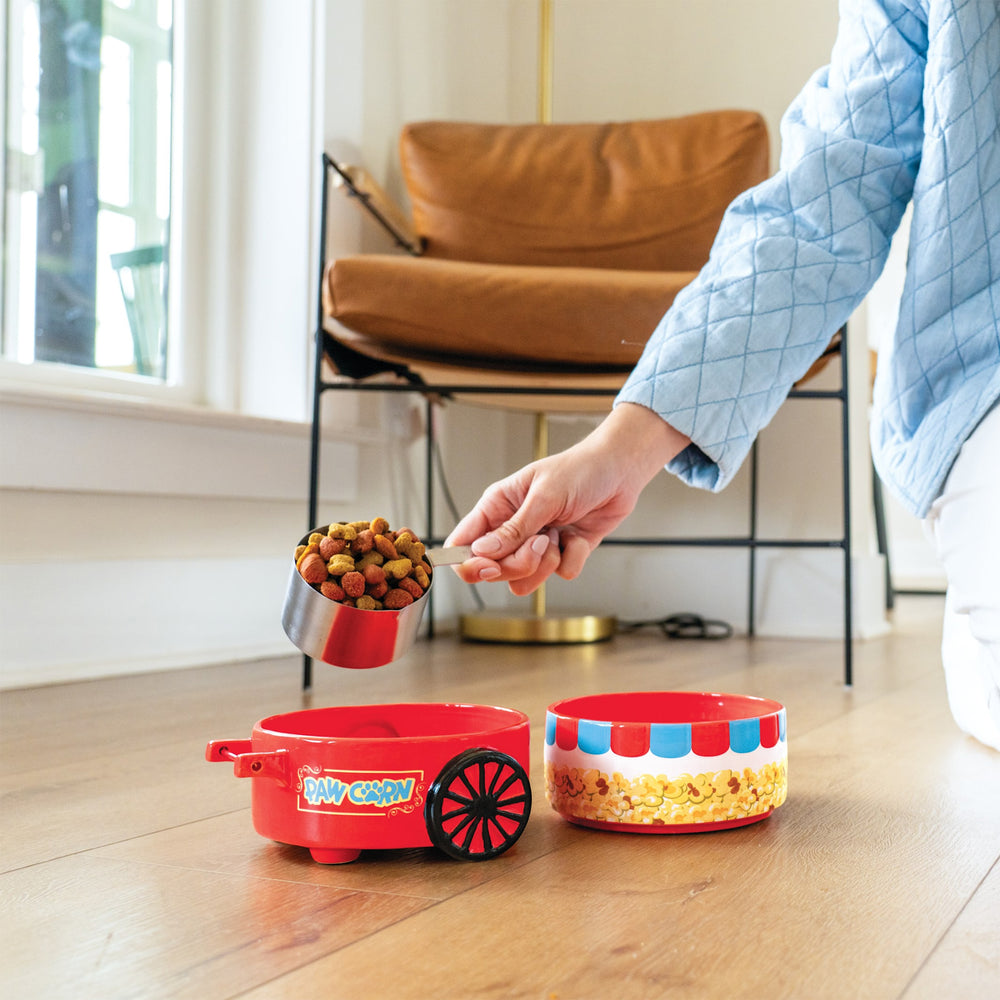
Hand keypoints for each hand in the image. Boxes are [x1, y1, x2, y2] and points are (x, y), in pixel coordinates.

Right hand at [445, 404, 689, 593]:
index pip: (462, 544)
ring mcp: (536, 544)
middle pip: (493, 570)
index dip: (469, 563)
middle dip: (519, 563)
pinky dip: (573, 557)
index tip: (490, 566)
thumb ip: (514, 528)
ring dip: (545, 564)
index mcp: (496, 508)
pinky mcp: (562, 553)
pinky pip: (560, 574)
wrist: (620, 471)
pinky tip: (578, 535)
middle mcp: (511, 529)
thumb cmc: (580, 470)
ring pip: (523, 580)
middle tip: (541, 541)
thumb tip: (482, 552)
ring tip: (560, 536)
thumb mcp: (544, 496)